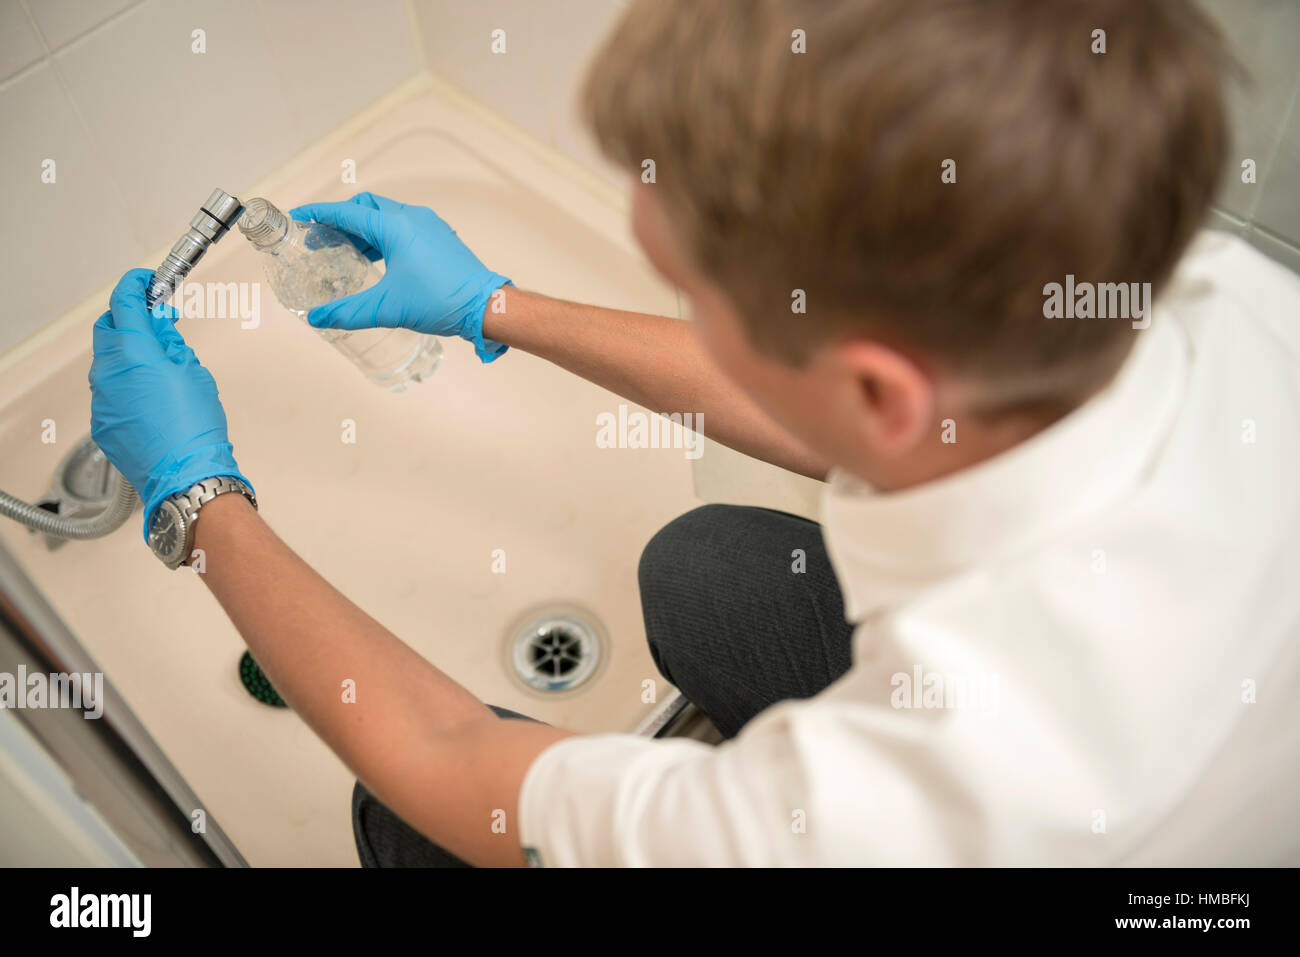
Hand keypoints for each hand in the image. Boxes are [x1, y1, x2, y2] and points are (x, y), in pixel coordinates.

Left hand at [89, 269, 252, 539]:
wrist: (186, 475)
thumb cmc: (196, 426)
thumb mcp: (194, 372)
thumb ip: (172, 344)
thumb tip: (161, 326)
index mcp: (133, 352)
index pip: (124, 303)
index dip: (136, 286)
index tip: (146, 282)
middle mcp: (108, 372)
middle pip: (108, 329)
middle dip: (129, 320)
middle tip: (159, 326)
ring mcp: (100, 398)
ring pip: (108, 362)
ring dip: (129, 355)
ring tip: (160, 369)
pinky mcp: (101, 421)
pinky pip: (109, 392)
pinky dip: (126, 385)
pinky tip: (152, 400)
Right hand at [289, 192, 511, 362]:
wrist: (485, 307)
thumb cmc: (440, 301)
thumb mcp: (387, 308)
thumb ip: (348, 312)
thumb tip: (318, 319)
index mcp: (395, 226)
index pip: (347, 212)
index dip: (319, 214)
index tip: (299, 217)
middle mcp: (413, 218)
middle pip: (366, 206)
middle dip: (341, 220)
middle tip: (323, 240)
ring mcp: (430, 226)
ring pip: (387, 216)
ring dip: (364, 230)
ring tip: (347, 252)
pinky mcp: (441, 238)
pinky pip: (405, 227)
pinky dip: (385, 236)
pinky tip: (379, 260)